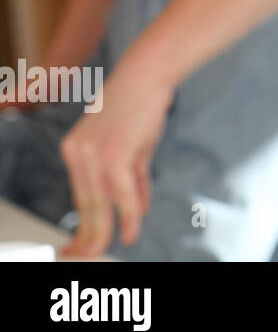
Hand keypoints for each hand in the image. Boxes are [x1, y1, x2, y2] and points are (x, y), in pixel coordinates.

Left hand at [58, 59, 173, 257]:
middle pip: (84, 204)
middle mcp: (78, 153)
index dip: (80, 223)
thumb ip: (133, 178)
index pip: (79, 195)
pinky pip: (121, 194)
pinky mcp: (114, 154)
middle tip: (84, 257)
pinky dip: (128, 216)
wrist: (147, 74)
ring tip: (104, 252)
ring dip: (103, 232)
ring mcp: (94, 154)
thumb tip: (136, 208)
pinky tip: (131, 231)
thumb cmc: (142, 105)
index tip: (77, 244)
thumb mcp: (134, 146)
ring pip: (98, 203)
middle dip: (86, 235)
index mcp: (76, 149)